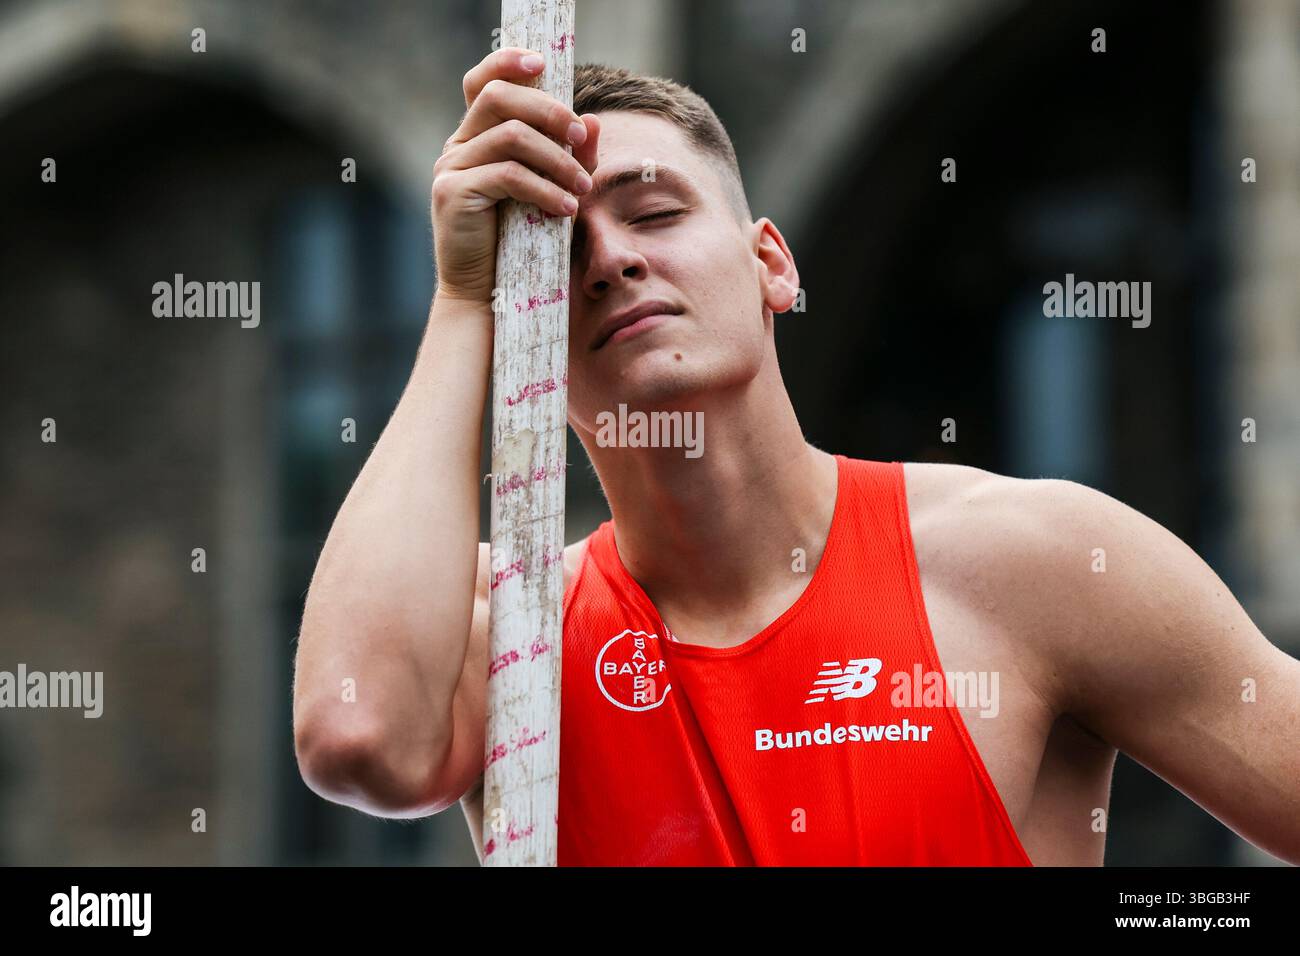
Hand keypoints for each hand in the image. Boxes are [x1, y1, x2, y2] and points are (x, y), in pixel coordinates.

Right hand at [432, 47, 600, 303]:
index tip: (545, 63)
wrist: (484, 295)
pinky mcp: (453, 194)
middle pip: (499, 97)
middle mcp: (457, 146)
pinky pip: (507, 175)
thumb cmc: (520, 244)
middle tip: (582, 139)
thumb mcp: (551, 192)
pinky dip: (544, 188)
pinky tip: (565, 209)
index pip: (483, 82)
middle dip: (549, 111)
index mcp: (476, 137)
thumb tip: (592, 121)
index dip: (508, 62)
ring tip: (582, 188)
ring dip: (556, 158)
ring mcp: (451, 168)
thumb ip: (570, 157)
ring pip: (510, 136)